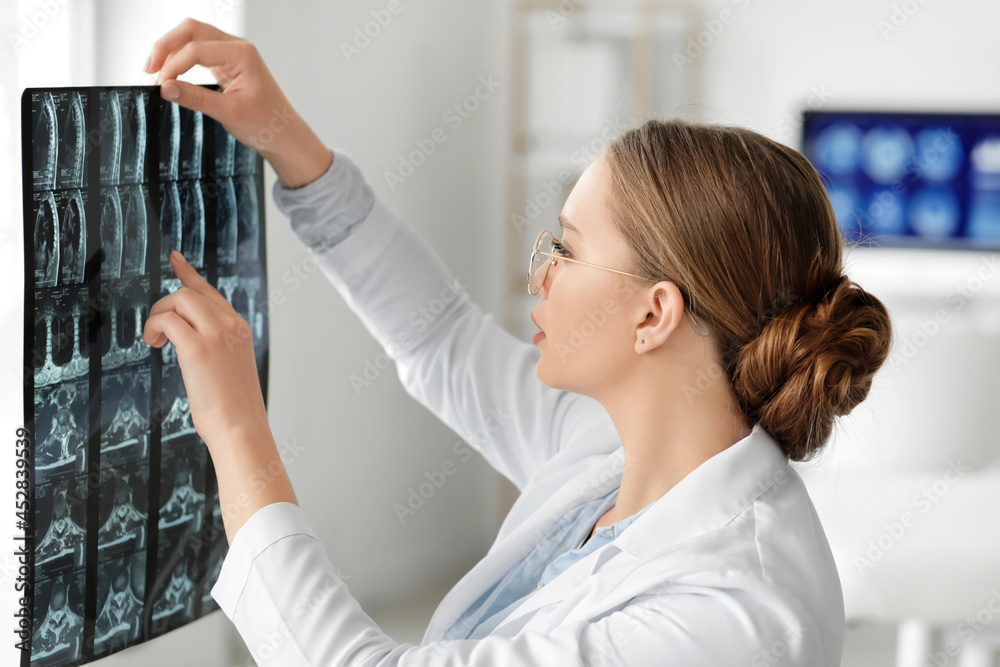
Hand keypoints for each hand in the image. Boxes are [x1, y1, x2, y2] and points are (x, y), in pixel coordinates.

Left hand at [142, 250, 266, 451]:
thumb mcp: (230, 369)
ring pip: (178, 299)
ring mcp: (216, 334)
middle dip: (165, 304)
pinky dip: (154, 327)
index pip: (211, 292)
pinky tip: (154, 342)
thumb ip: (216, 348)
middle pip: (190, 292)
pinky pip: (167, 320)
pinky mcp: (198, 347)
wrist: (241, 428)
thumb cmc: (235, 408)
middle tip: (156, 329)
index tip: (176, 259)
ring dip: (158, 314)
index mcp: (240, 329)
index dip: (189, 273)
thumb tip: (188, 343)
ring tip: (154, 338)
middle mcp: (231, 326)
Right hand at [144, 17, 331, 187]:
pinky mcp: (228, 65)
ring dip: (171, 50)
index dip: (173, 65)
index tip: (159, 84)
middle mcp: (238, 48)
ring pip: (193, 37)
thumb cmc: (267, 125)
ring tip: (155, 71)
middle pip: (191, 30)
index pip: (196, 49)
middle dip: (166, 46)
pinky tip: (172, 73)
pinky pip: (199, 52)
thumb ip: (195, 98)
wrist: (286, 137)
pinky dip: (182, 59)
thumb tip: (165, 88)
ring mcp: (233, 55)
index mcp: (242, 55)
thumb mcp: (229, 113)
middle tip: (150, 70)